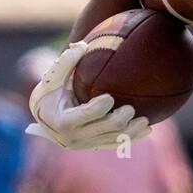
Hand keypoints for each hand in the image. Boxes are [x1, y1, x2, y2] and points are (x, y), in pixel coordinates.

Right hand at [27, 42, 150, 149]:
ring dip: (131, 130)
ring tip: (144, 119)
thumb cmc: (49, 94)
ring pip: (113, 140)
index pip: (85, 115)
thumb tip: (81, 45)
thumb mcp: (52, 79)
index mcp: (62, 121)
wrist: (45, 118)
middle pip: (104, 129)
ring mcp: (85, 145)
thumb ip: (65, 63)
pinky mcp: (94, 146)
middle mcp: (73, 138)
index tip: (110, 97)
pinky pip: (116, 144)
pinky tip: (146, 129)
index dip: (99, 107)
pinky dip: (132, 138)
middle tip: (131, 108)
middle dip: (119, 119)